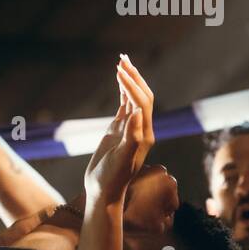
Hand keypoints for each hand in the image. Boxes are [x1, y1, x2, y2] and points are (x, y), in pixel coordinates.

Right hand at [83, 56, 153, 206]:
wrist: (103, 191)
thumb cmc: (112, 178)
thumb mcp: (122, 159)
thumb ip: (131, 137)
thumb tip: (136, 112)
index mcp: (145, 134)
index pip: (142, 103)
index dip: (132, 86)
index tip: (119, 72)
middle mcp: (140, 129)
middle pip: (142, 96)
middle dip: (134, 76)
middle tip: (123, 58)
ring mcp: (130, 128)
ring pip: (133, 98)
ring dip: (129, 79)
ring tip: (121, 61)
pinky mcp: (119, 130)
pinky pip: (124, 105)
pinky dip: (122, 91)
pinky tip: (118, 79)